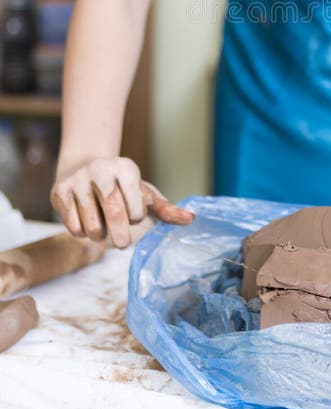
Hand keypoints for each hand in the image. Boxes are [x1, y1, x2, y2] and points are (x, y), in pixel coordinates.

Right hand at [50, 157, 193, 248]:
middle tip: (123, 243)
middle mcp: (101, 170)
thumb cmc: (120, 185)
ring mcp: (78, 180)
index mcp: (126, 168)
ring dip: (100, 236)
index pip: (136, 207)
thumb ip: (165, 208)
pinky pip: (74, 228)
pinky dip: (82, 233)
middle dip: (121, 237)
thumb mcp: (143, 192)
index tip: (134, 215)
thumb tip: (191, 220)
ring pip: (93, 226)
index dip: (136, 217)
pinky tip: (86, 222)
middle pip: (115, 215)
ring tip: (103, 226)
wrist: (82, 165)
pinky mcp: (60, 192)